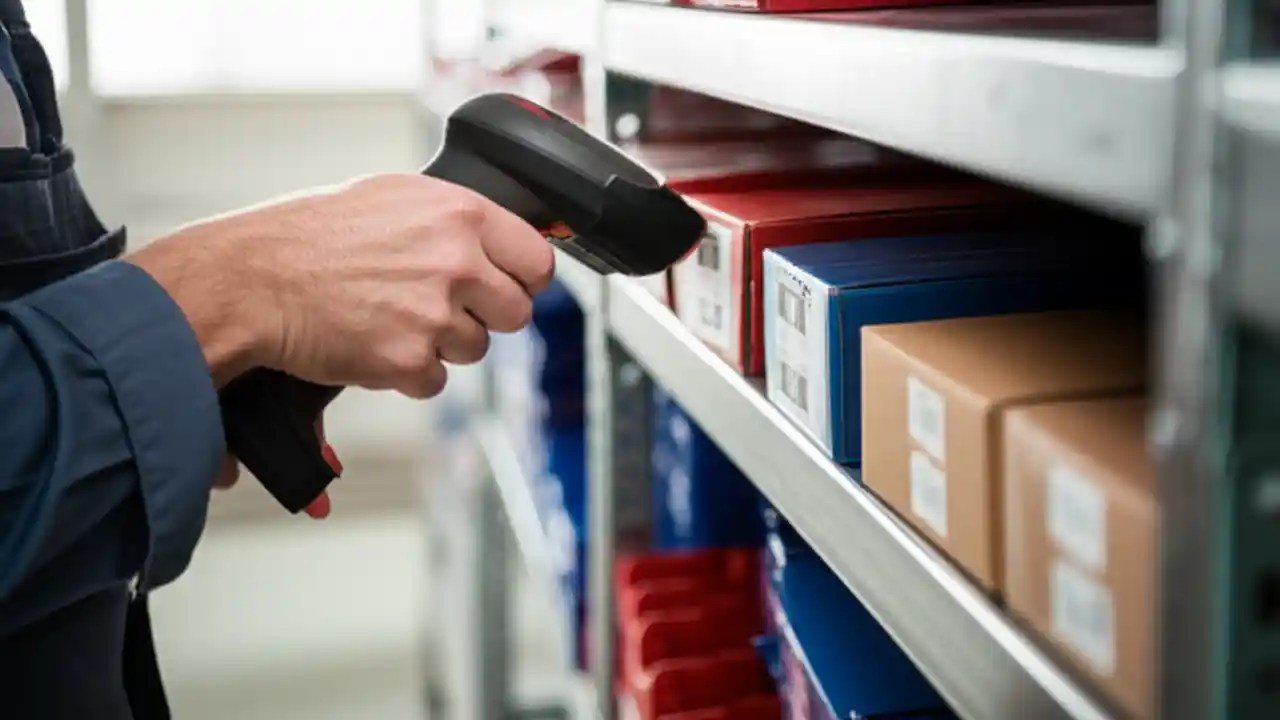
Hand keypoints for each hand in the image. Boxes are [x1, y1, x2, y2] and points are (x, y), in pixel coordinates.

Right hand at [129, 173, 553, 510]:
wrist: (255, 279)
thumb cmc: (313, 233)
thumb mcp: (394, 197)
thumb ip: (455, 219)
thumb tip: (500, 239)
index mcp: (460, 214)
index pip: (538, 261)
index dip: (524, 279)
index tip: (510, 285)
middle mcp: (456, 262)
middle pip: (517, 313)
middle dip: (487, 316)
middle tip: (444, 308)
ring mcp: (435, 314)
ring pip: (476, 349)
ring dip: (443, 344)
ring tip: (393, 318)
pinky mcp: (409, 360)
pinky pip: (435, 381)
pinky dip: (409, 372)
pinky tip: (375, 342)